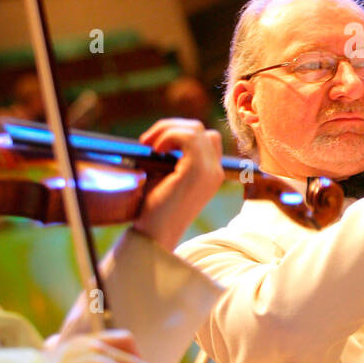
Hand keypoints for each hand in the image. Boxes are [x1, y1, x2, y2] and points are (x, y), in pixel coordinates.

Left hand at [133, 119, 223, 250]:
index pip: (205, 138)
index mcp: (210, 173)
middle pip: (200, 129)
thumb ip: (171, 157)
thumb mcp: (166, 177)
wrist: (155, 235)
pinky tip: (155, 150)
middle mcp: (216, 171)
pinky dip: (168, 136)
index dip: (180, 134)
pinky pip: (187, 137)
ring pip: (194, 129)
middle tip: (148, 142)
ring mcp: (210, 170)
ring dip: (167, 130)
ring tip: (149, 145)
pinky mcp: (198, 171)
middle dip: (171, 127)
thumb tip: (156, 134)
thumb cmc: (155, 210)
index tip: (157, 146)